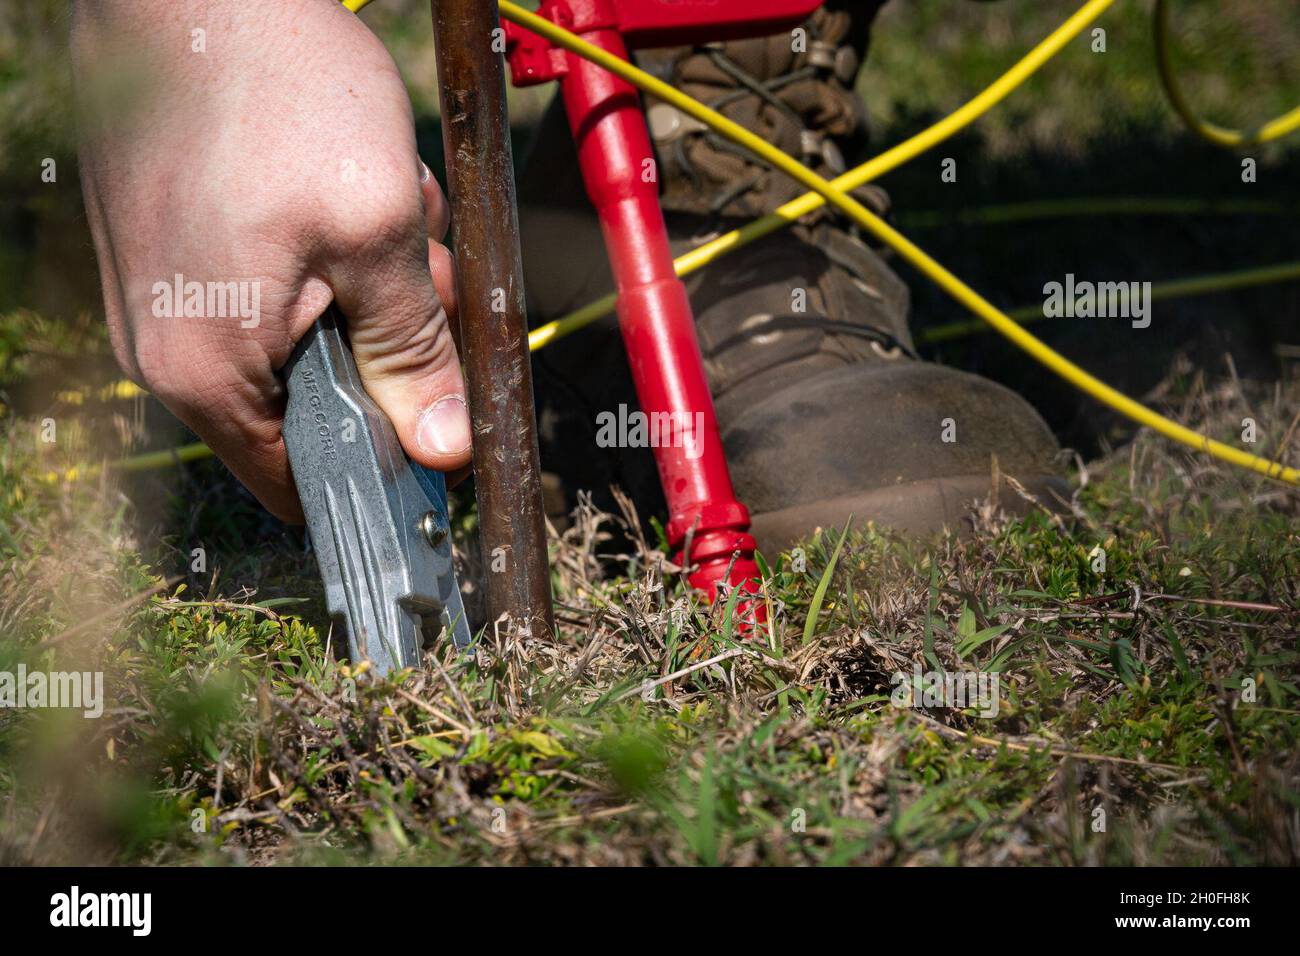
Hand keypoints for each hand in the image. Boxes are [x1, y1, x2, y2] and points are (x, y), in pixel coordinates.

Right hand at [71, 0, 469, 520]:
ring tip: (391, 212)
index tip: (445, 425)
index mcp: (208, 372)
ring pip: (305, 337)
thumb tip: (444, 448)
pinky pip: (271, 290)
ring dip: (369, 289)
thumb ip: (412, 352)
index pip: (307, 482)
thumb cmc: (273, 92)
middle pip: (317, 404)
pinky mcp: (174, 253)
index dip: (388, 465)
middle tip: (428, 280)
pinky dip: (328, 256)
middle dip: (391, 347)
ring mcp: (165, 299)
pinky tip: (352, 195)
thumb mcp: (376, 233)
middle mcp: (169, 350)